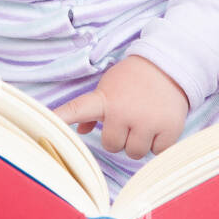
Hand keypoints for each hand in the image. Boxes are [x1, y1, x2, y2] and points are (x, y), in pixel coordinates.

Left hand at [53, 55, 189, 159]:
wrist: (171, 66)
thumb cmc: (134, 79)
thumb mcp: (110, 87)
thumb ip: (95, 110)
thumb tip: (79, 131)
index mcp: (105, 99)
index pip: (78, 109)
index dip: (61, 118)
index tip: (47, 124)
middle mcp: (124, 112)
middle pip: (112, 146)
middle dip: (121, 137)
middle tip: (130, 118)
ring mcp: (147, 122)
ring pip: (134, 153)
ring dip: (139, 142)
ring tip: (146, 121)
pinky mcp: (168, 130)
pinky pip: (156, 152)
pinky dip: (159, 143)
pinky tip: (160, 123)